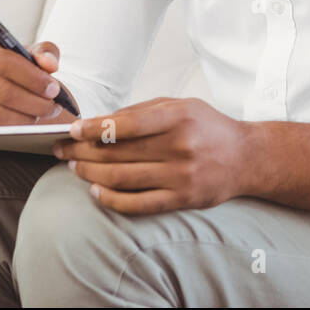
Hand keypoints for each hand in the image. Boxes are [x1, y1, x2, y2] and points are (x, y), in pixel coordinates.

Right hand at [0, 32, 68, 126]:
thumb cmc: (12, 67)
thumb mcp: (30, 53)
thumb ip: (45, 53)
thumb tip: (49, 65)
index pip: (5, 62)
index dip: (33, 79)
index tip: (54, 90)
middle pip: (1, 91)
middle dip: (33, 103)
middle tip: (52, 109)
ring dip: (22, 120)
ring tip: (39, 118)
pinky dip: (2, 133)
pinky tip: (18, 129)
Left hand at [54, 97, 251, 214]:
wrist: (246, 157)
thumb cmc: (208, 127)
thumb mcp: (182, 105)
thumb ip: (144, 110)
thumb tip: (101, 122)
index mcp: (178, 117)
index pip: (126, 123)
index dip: (94, 127)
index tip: (73, 130)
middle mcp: (180, 146)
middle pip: (118, 152)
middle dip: (83, 150)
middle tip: (64, 149)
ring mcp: (181, 175)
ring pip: (122, 178)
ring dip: (91, 173)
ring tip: (75, 167)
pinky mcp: (182, 199)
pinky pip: (137, 204)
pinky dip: (111, 199)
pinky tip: (95, 190)